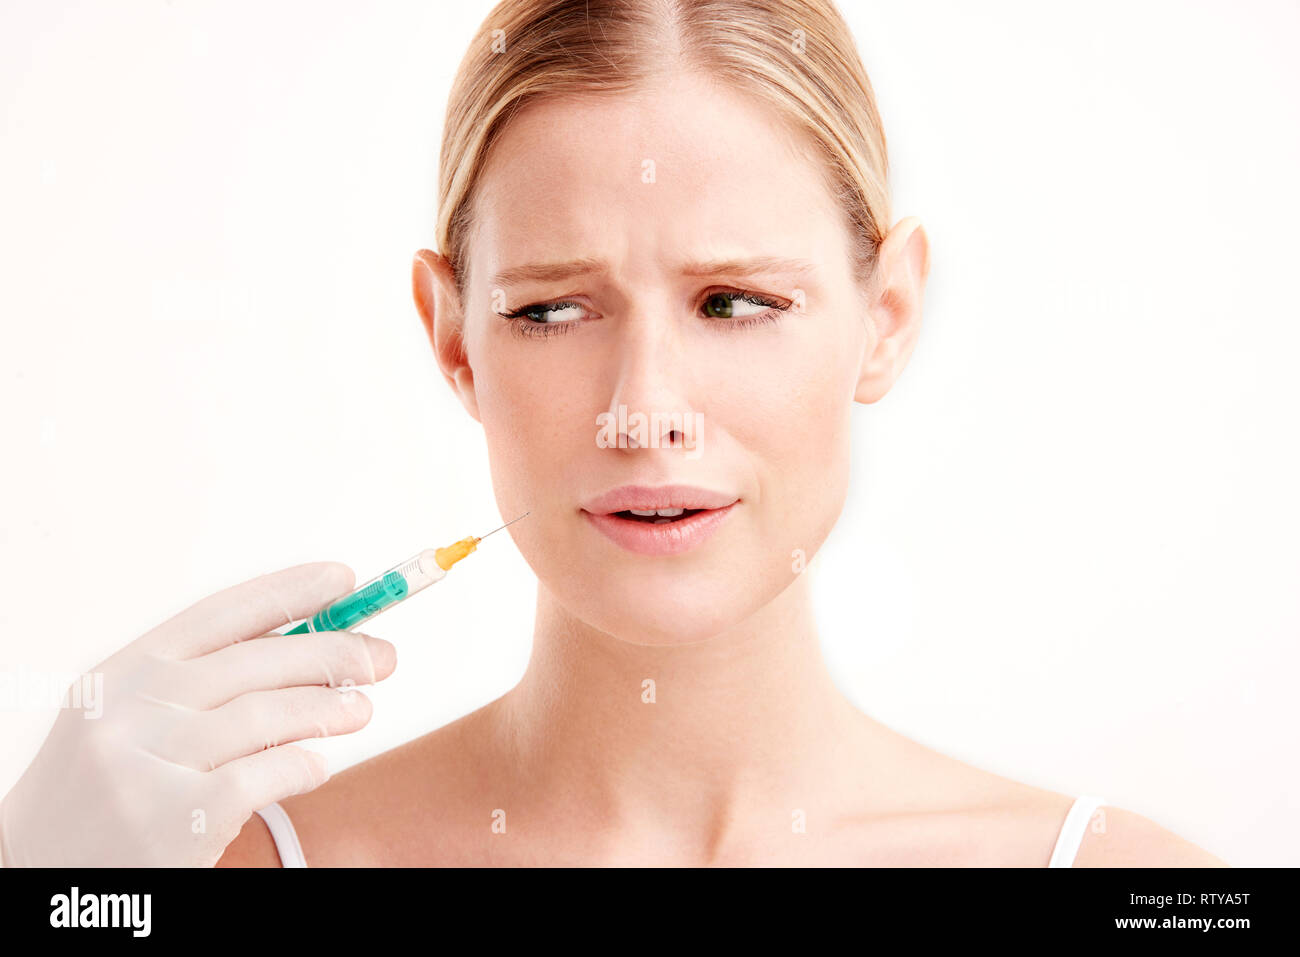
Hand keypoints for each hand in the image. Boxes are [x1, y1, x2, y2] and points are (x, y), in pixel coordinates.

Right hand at [0, 561, 395, 866]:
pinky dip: (303, 764)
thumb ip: (202, 684)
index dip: (288, 592)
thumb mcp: (129, 720)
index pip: (220, 615)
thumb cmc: (99, 793)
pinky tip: (317, 764)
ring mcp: (150, 765)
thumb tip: (308, 647)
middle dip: (331, 653)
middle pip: (256, 662)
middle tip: (381, 656)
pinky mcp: (176, 820)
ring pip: (269, 715)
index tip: (343, 579)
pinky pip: (266, 775)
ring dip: (329, 708)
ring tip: (362, 708)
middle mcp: (131, 711)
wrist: (35, 873)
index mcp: (122, 673)